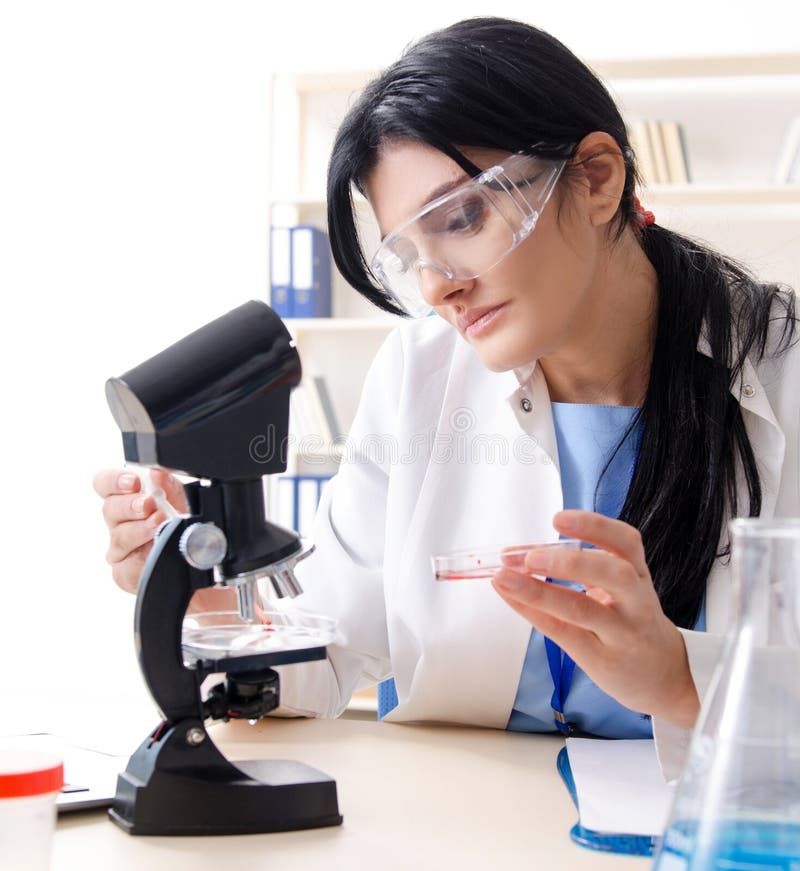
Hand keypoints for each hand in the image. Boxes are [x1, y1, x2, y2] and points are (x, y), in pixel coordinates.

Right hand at [93, 467, 187, 593]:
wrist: (195, 560)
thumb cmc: (181, 525)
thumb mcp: (181, 501)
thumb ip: (169, 486)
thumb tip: (156, 474)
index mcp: (126, 498)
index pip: (104, 483)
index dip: (114, 480)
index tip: (133, 482)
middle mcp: (118, 522)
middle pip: (110, 509)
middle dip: (131, 505)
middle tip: (149, 504)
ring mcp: (119, 549)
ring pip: (119, 537)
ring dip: (140, 529)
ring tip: (159, 524)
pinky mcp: (124, 573)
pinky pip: (127, 566)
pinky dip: (144, 557)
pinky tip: (156, 550)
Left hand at [491, 509, 699, 727]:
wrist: (665, 675)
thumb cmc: (630, 621)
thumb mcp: (619, 588)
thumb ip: (577, 567)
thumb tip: (514, 553)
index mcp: (638, 574)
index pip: (626, 542)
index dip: (595, 527)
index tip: (558, 518)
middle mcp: (636, 601)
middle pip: (615, 574)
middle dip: (571, 562)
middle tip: (531, 557)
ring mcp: (622, 633)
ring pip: (584, 609)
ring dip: (540, 591)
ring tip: (505, 578)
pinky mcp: (603, 660)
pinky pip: (564, 633)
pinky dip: (533, 612)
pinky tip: (510, 598)